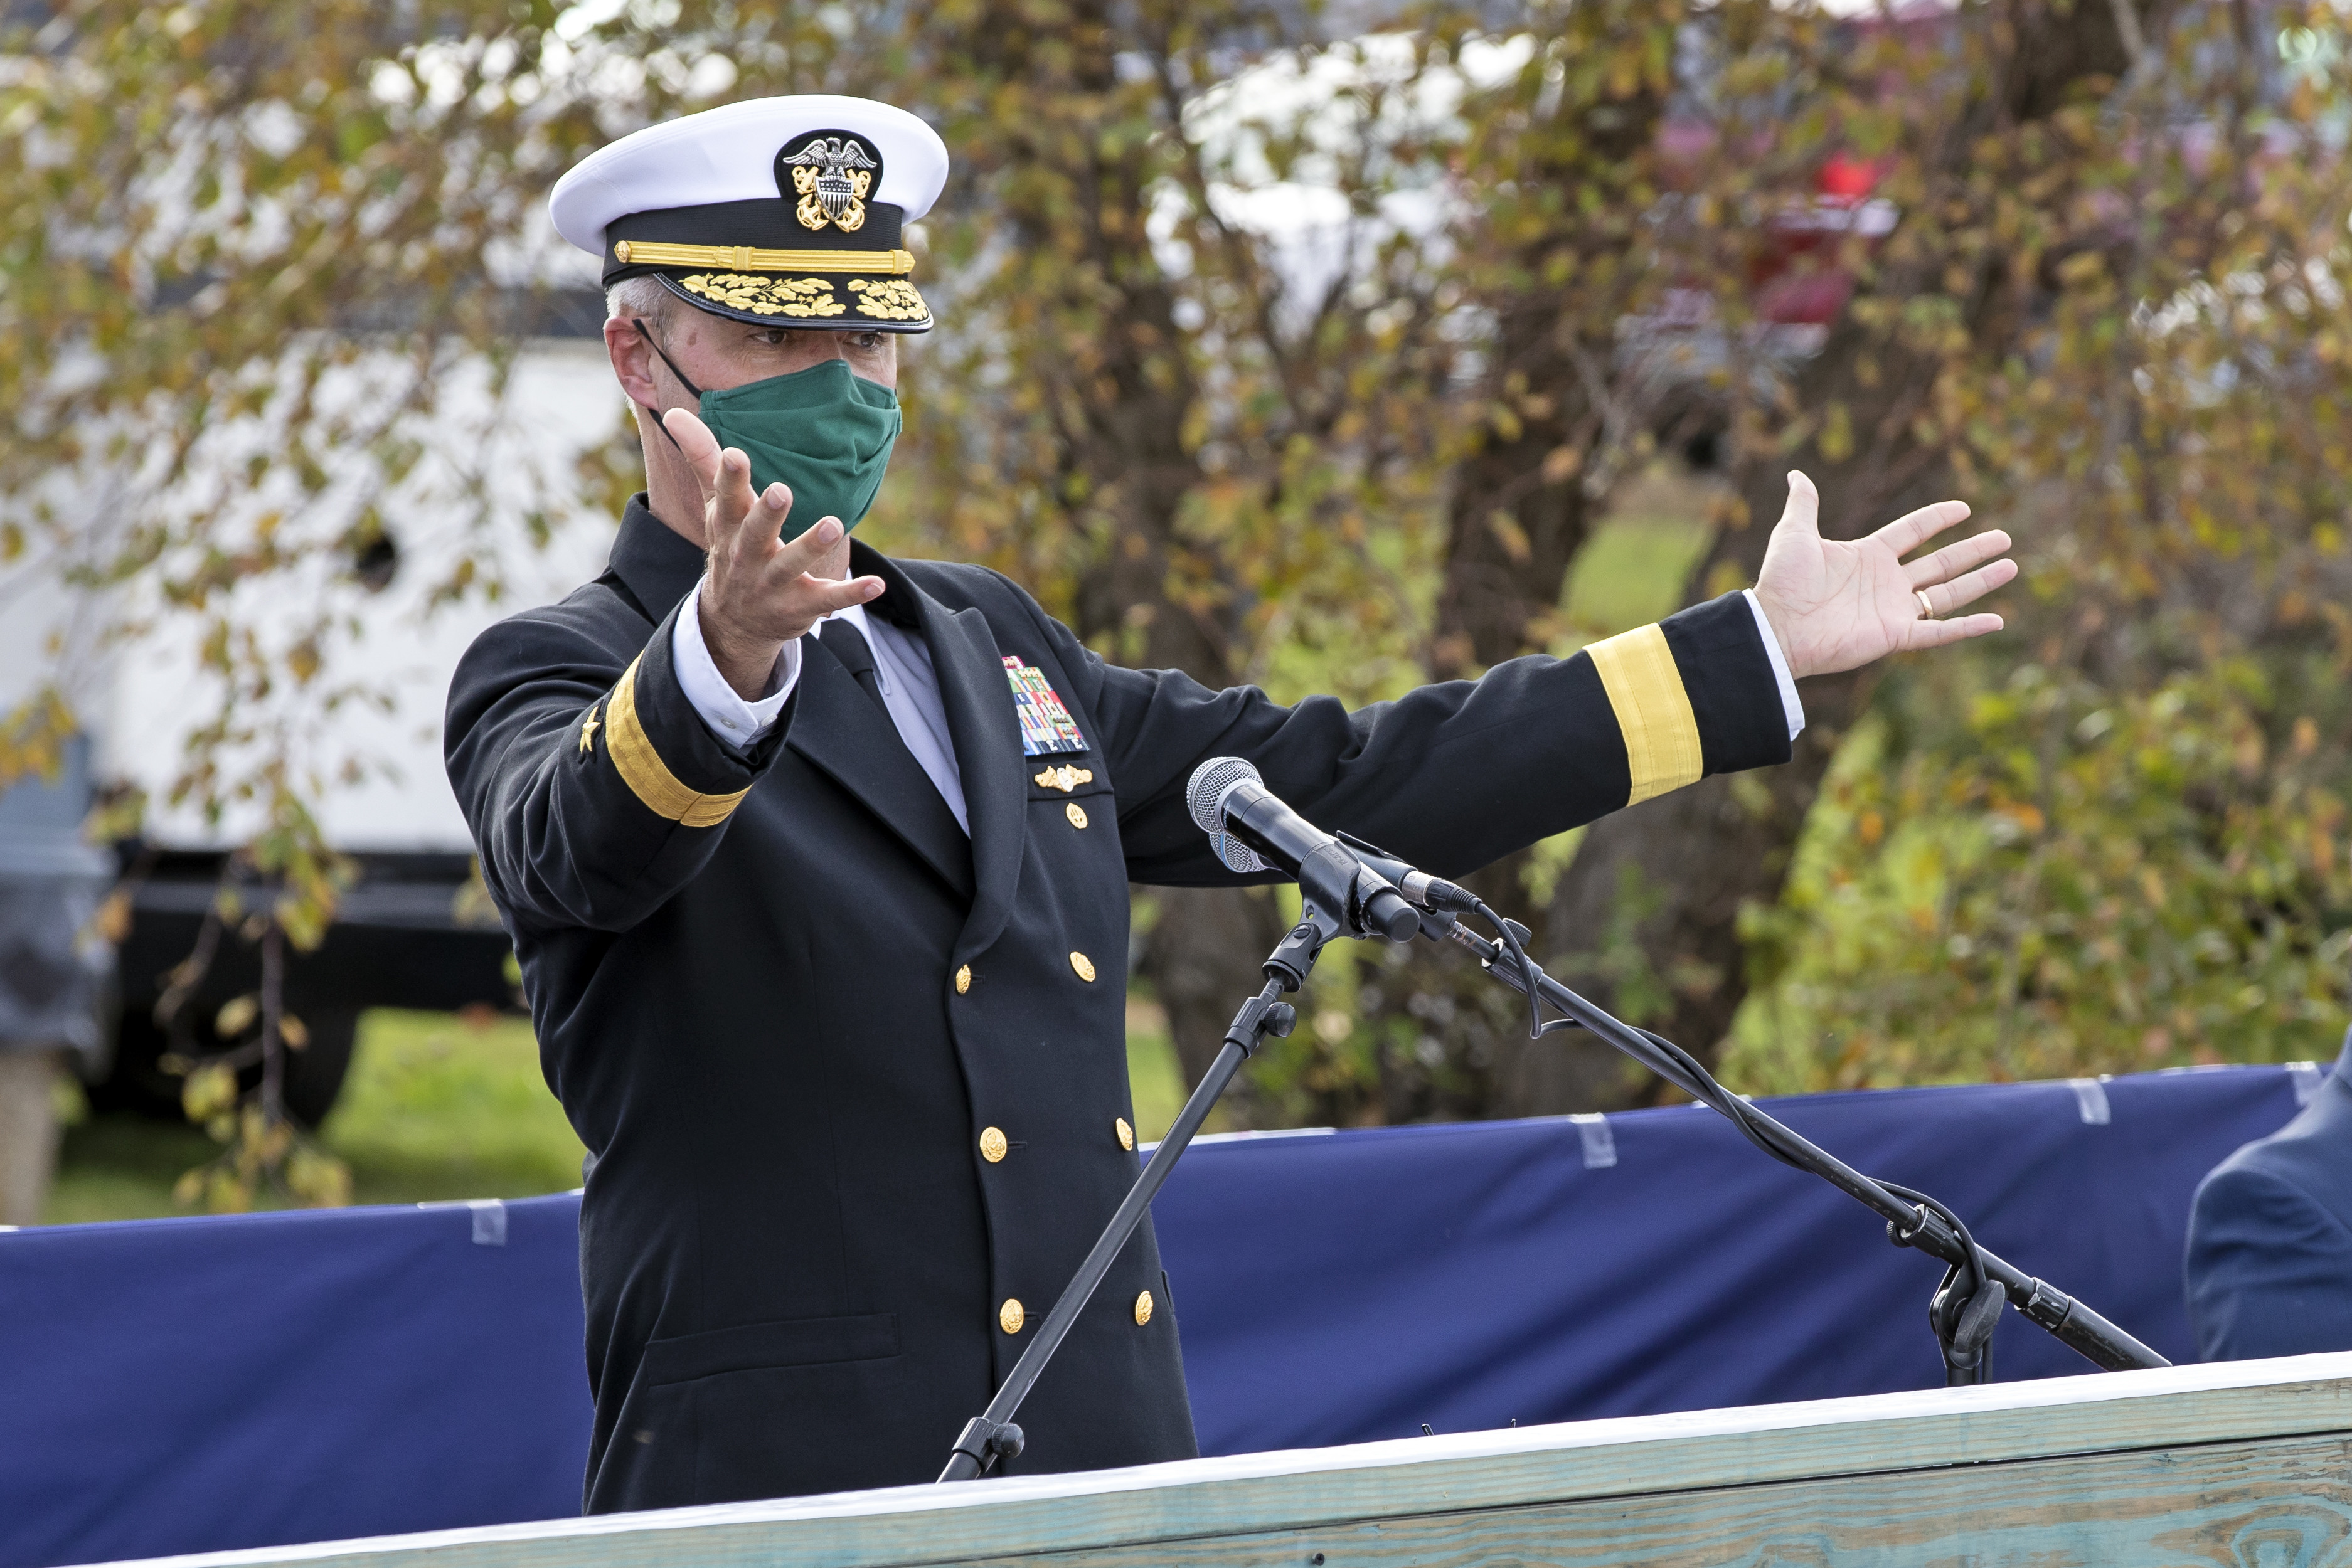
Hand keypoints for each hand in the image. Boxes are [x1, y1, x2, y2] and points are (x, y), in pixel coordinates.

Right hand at [664, 405, 879, 699]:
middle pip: (754, 535)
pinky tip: (875, 583)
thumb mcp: (716, 507)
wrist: (733, 623)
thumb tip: (671, 411)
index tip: (735, 454)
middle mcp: (746, 558)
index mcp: (728, 529)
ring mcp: (774, 585)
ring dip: (811, 547)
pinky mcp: (802, 607)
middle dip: (766, 514)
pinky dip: (851, 593)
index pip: (725, 501)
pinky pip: (828, 599)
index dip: (729, 479)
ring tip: (833, 524)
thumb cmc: (731, 547)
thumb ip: (702, 459)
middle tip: (782, 490)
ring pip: (791, 566)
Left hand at [1752, 471, 2015, 679]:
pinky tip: (1997, 621)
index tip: (1963, 508)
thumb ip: (1804, 504)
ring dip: (1980, 581)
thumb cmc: (1782, 583)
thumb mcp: (1794, 534)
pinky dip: (1968, 628)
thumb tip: (1797, 474)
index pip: (1911, 532)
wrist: (1776, 628)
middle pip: (1940, 563)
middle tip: (2005, 538)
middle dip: (1972, 551)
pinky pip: (1939, 632)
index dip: (1936, 519)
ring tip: (2012, 566)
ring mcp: (1892, 610)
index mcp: (1867, 556)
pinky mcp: (1894, 636)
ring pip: (1947, 594)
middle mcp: (1885, 583)